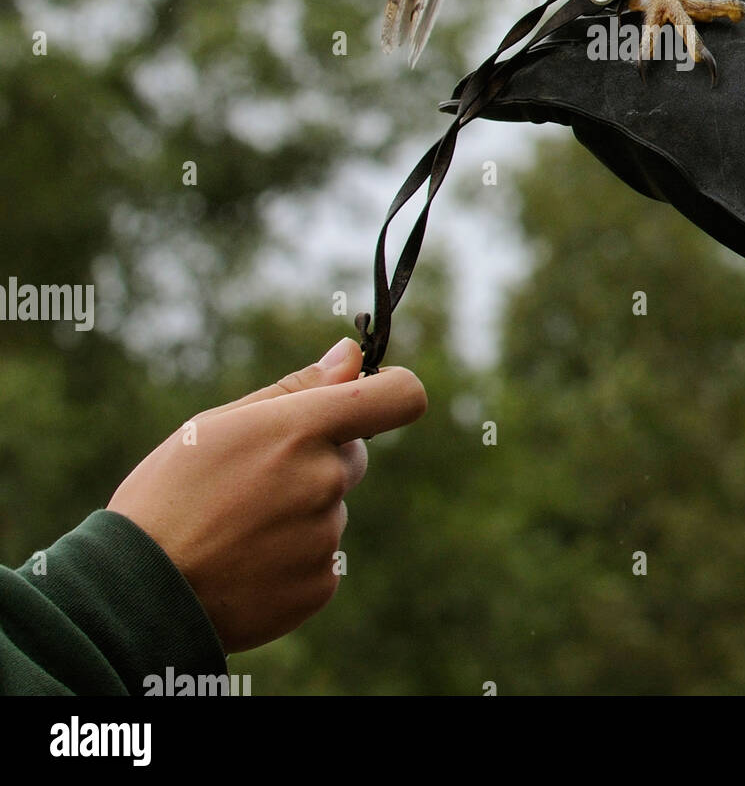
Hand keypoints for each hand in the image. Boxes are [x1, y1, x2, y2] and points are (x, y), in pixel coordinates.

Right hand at [107, 337, 425, 651]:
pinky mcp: (320, 584)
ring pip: (330, 509)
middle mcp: (324, 480)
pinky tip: (245, 564)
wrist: (134, 597)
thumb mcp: (219, 425)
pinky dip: (292, 558)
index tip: (371, 398)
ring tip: (235, 530)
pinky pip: (321, 557)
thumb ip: (297, 389)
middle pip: (351, 457)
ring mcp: (325, 536)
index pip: (400, 398)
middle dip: (318, 460)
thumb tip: (351, 355)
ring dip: (298, 512)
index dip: (393, 393)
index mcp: (302, 429)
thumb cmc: (169, 496)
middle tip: (252, 482)